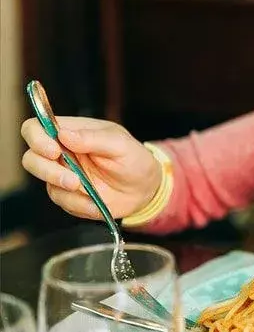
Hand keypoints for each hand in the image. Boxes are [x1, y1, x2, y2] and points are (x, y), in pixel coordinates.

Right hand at [21, 117, 160, 219]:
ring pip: (44, 181)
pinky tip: (96, 203)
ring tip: (89, 191)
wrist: (145, 189)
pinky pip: (61, 201)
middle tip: (73, 180)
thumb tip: (63, 134)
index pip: (36, 127)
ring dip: (65, 189)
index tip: (53, 150)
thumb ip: (94, 138)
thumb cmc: (134, 159)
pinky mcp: (67, 195)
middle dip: (47, 170)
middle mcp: (61, 152)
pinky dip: (78, 204)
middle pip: (31, 158)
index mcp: (72, 132)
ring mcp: (62, 174)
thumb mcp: (121, 144)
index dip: (36, 138)